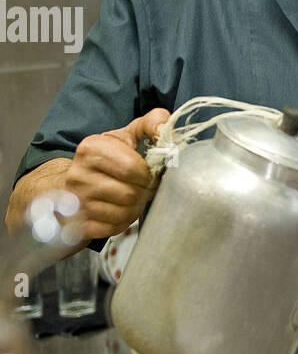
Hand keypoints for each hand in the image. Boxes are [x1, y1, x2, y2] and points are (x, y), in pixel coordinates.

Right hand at [63, 107, 170, 241]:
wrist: (74, 182)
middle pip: (129, 194)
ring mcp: (76, 201)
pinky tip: (119, 211)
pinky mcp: (78, 222)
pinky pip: (111, 229)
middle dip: (143, 193)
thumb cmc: (107, 159)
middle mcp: (78, 174)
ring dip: (134, 208)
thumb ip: (151, 124)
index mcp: (91, 149)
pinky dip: (122, 222)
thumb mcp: (127, 135)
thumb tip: (166, 128)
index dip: (147, 175)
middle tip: (142, 189)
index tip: (148, 174)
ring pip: (122, 213)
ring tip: (131, 199)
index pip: (132, 168)